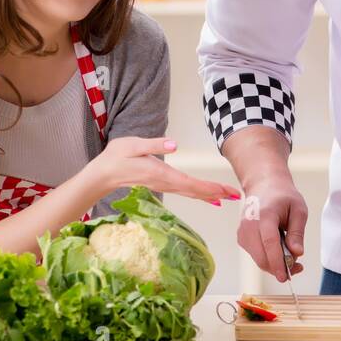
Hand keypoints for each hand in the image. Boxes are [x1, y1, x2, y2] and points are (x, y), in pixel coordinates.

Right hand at [86, 136, 241, 204]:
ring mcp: (164, 185)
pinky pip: (185, 191)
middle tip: (236, 195)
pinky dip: (199, 194)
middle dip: (216, 193)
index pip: (189, 182)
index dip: (208, 187)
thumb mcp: (133, 144)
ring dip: (210, 194)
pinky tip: (208, 197)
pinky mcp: (163, 184)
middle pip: (194, 190)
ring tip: (228, 196)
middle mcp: (165, 182)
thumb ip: (153, 144)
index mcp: (160, 173)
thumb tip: (173, 144)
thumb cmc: (117, 156)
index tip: (224, 191)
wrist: (104, 173)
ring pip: (191, 192)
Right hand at [236, 175, 307, 282]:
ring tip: (289, 254)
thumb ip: (297, 232)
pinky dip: (268, 259)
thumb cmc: (283, 197)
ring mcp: (243, 232)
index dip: (278, 262)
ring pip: (259, 260)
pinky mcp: (241, 239)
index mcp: (264, 214)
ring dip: (275, 264)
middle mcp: (249, 225)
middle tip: (298, 266)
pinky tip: (277, 249)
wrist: (264, 186)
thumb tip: (297, 253)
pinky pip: (256, 256)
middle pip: (262, 257)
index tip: (286, 276)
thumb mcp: (298, 210)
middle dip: (280, 267)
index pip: (269, 243)